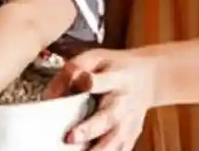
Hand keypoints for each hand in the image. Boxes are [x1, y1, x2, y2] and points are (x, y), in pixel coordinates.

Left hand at [43, 49, 158, 150]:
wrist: (149, 78)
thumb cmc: (113, 67)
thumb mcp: (95, 58)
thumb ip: (72, 71)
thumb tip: (49, 96)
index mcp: (115, 78)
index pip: (101, 81)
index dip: (90, 82)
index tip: (81, 85)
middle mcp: (123, 102)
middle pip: (108, 118)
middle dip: (89, 129)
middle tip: (70, 138)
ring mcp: (129, 123)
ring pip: (116, 142)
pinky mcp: (131, 136)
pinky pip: (120, 150)